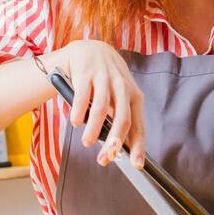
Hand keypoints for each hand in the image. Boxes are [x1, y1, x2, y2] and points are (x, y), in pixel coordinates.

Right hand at [47, 41, 145, 168]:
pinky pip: (82, 97)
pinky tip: (75, 123)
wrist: (90, 49)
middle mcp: (122, 87)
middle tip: (105, 159)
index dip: (137, 147)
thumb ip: (119, 119)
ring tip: (87, 142)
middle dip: (114, 143)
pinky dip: (78, 113)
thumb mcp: (118, 98)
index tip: (136, 165)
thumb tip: (119, 150)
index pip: (138, 126)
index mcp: (134, 96)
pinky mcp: (86, 73)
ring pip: (101, 110)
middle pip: (123, 119)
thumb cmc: (106, 81)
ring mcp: (104, 78)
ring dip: (93, 130)